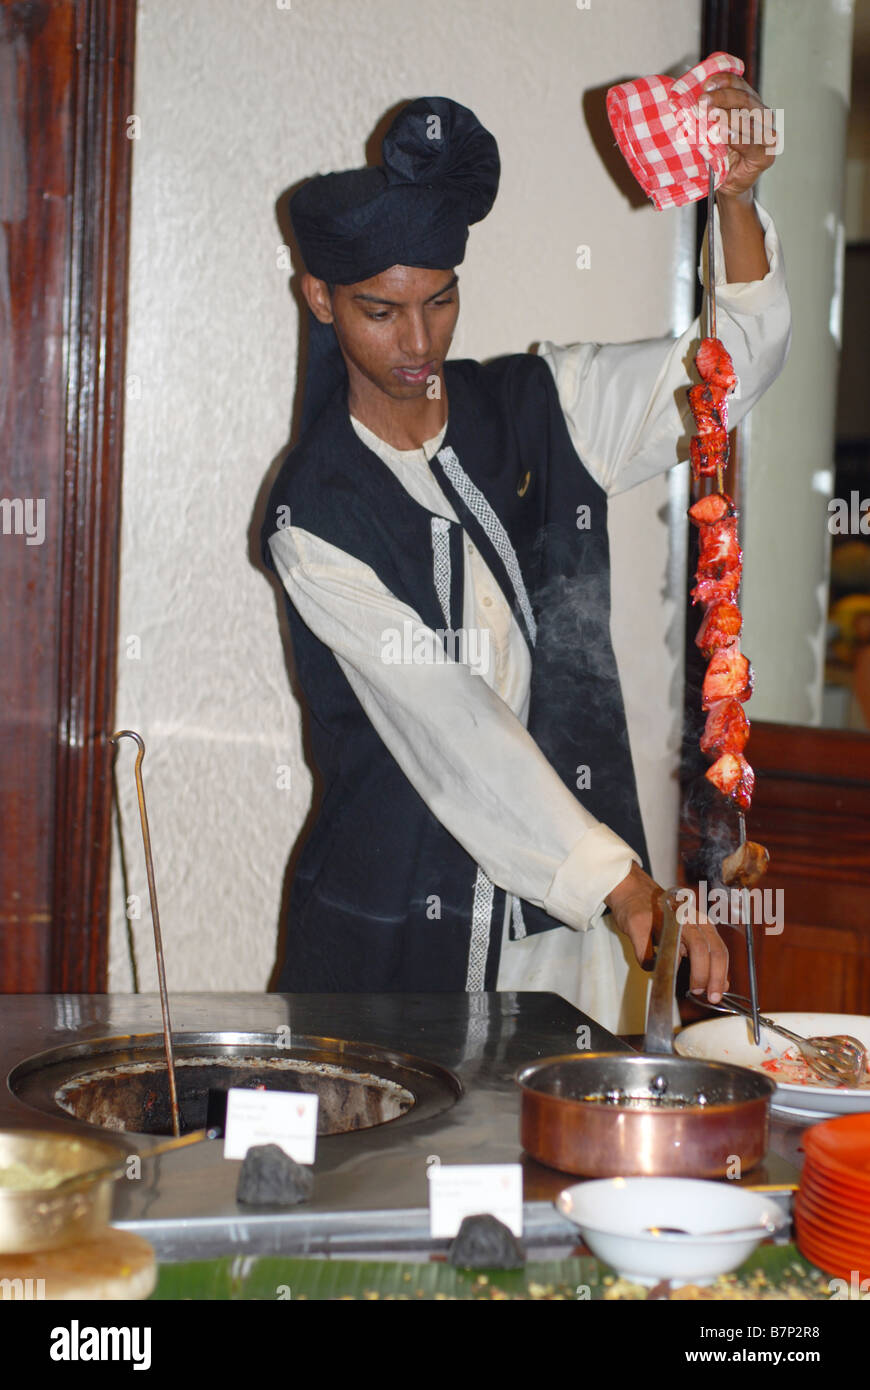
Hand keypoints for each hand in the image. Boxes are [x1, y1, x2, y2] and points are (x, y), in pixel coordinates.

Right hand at [604, 863, 728, 1002]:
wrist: (633, 892)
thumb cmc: (664, 917)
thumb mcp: (689, 934)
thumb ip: (705, 957)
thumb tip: (722, 986)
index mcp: (701, 923)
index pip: (718, 950)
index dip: (720, 975)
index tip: (718, 993)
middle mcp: (686, 919)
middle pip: (704, 949)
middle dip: (707, 976)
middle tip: (705, 995)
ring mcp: (662, 921)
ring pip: (680, 949)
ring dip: (692, 972)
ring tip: (690, 988)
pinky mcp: (640, 925)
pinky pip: (647, 955)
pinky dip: (650, 965)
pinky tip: (652, 965)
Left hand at [700, 74, 778, 201]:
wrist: (727, 183)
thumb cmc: (718, 153)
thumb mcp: (711, 128)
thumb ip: (708, 111)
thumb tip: (689, 96)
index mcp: (749, 103)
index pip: (739, 84)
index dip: (724, 80)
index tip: (706, 84)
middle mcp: (762, 115)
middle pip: (745, 99)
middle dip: (722, 98)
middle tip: (703, 101)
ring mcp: (767, 135)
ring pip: (749, 120)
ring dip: (729, 117)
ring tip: (712, 116)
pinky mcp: (765, 155)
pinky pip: (752, 144)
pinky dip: (738, 138)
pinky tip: (725, 134)